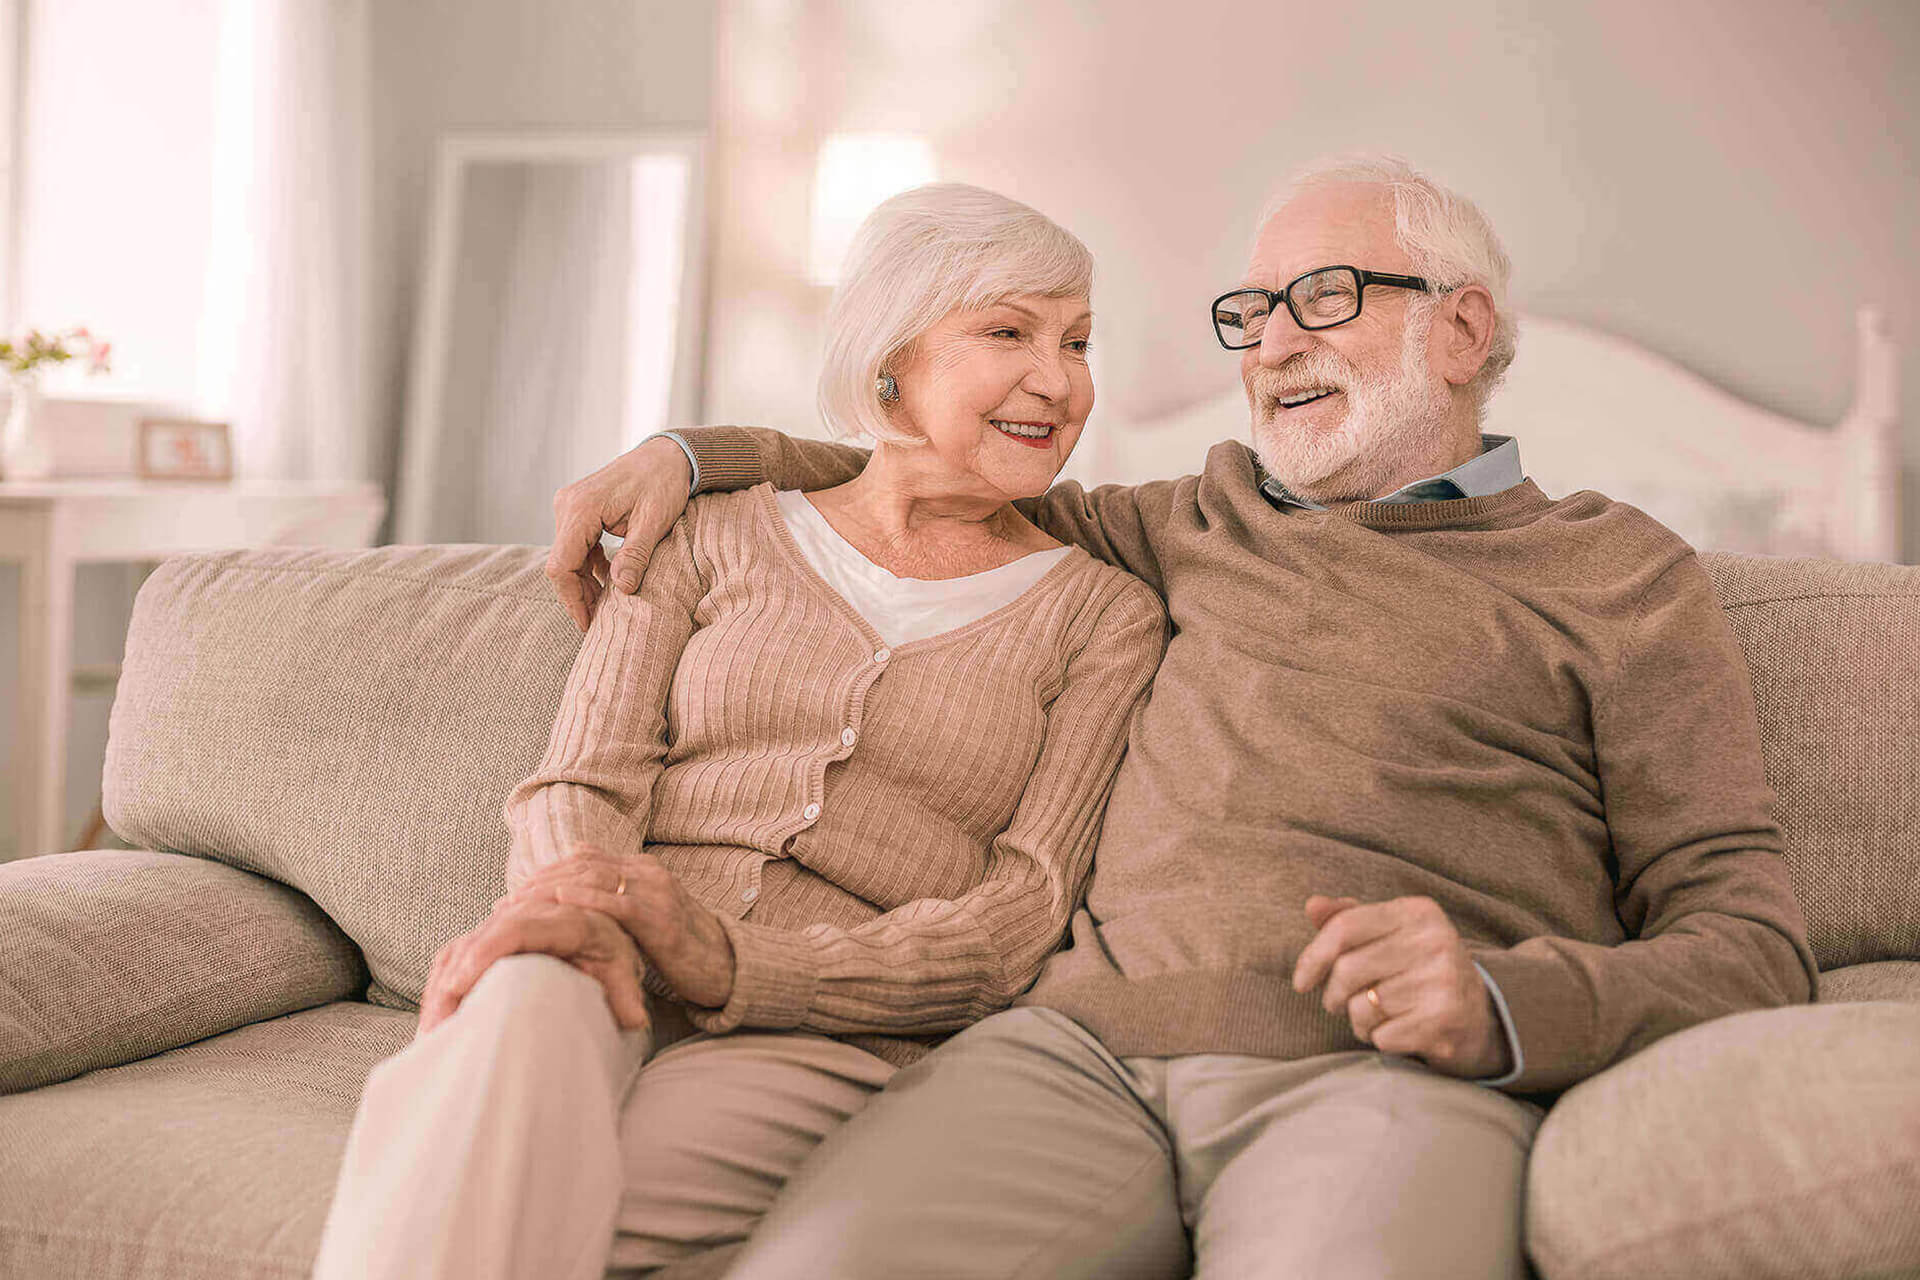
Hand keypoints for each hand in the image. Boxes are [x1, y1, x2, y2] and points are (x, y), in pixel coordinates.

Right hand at [418, 896, 651, 1036]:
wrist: (606, 933)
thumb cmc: (614, 957)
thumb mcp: (624, 974)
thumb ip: (626, 995)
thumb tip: (635, 1018)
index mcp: (564, 920)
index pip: (517, 929)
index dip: (485, 953)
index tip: (458, 984)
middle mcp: (529, 916)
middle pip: (479, 939)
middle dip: (453, 980)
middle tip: (436, 1026)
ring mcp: (505, 924)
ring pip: (463, 947)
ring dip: (442, 987)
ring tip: (431, 1032)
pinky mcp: (490, 936)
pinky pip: (458, 954)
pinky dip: (442, 983)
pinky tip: (435, 1017)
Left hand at [513, 850, 736, 1008]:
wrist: (725, 966)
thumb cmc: (680, 947)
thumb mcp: (644, 918)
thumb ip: (616, 902)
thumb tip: (577, 892)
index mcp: (642, 870)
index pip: (585, 859)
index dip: (549, 871)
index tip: (518, 890)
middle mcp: (648, 873)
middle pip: (584, 864)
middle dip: (542, 880)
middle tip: (510, 899)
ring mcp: (656, 892)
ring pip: (594, 878)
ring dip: (552, 889)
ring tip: (522, 905)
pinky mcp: (660, 917)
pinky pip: (617, 904)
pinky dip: (584, 901)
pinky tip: (558, 906)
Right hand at [546, 436, 693, 630]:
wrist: (667, 455)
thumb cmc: (663, 483)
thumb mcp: (654, 522)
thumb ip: (636, 555)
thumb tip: (622, 591)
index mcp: (581, 508)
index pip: (562, 564)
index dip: (572, 598)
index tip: (587, 623)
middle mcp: (568, 505)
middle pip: (561, 563)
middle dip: (578, 594)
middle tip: (596, 622)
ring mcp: (571, 506)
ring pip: (567, 556)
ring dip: (584, 582)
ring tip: (604, 606)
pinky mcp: (579, 510)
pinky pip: (577, 545)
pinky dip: (590, 566)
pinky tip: (608, 580)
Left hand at [1291, 894, 1509, 1078]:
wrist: (1480, 1016)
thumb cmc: (1419, 969)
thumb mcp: (1391, 934)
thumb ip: (1349, 918)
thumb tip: (1312, 906)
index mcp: (1418, 912)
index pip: (1344, 927)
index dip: (1312, 956)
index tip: (1300, 982)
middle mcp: (1435, 941)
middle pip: (1346, 970)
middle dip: (1332, 994)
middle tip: (1337, 1003)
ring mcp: (1443, 982)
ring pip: (1361, 1006)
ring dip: (1357, 1020)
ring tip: (1375, 1016)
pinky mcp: (1444, 1021)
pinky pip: (1381, 1036)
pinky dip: (1378, 1038)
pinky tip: (1397, 1031)